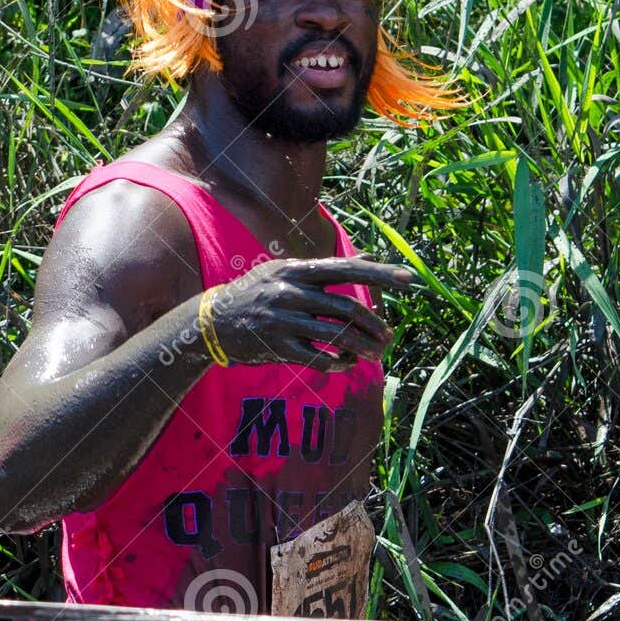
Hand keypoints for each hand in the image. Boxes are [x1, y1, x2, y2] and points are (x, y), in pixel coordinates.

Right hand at [199, 255, 412, 370]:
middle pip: (345, 307)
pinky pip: (317, 358)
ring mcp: (282, 320)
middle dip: (374, 324)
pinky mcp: (276, 346)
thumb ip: (326, 269)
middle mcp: (289, 291)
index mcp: (296, 270)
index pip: (345, 269)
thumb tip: (370, 257)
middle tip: (389, 335)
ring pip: (334, 336)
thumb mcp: (286, 271)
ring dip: (361, 347)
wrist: (211, 321)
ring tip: (376, 353)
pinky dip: (336, 363)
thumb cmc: (257, 293)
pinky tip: (345, 364)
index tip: (408, 280)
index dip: (379, 274)